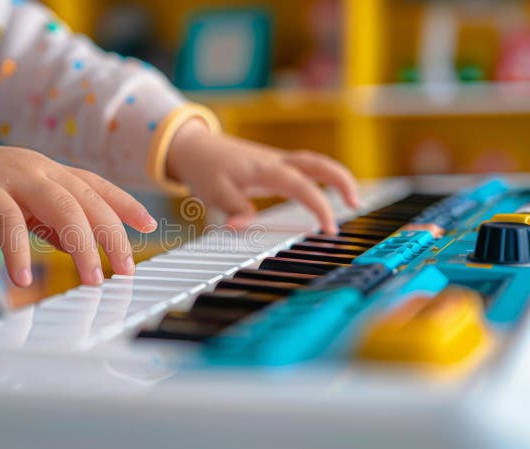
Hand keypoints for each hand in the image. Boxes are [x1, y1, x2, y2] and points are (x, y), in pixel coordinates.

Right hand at [0, 144, 157, 286]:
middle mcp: (39, 171)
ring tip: (92, 278)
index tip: (150, 225)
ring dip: (80, 244)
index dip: (125, 203)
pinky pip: (6, 222)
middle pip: (86, 199)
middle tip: (124, 268)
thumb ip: (54, 222)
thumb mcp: (27, 204)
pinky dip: (18, 250)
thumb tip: (83, 247)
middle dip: (110, 234)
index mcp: (52, 173)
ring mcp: (13, 179)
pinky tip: (22, 278)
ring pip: (59, 206)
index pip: (96, 185)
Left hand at [166, 119, 358, 233]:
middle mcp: (277, 162)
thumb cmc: (205, 167)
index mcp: (266, 168)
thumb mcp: (213, 192)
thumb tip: (243, 227)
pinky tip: (322, 199)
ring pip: (315, 165)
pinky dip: (320, 181)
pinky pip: (304, 171)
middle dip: (342, 181)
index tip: (329, 229)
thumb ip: (234, 209)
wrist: (194, 147)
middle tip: (356, 205)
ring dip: (336, 179)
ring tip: (350, 203)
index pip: (302, 186)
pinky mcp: (274, 168)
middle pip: (319, 164)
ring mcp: (277, 163)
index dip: (319, 207)